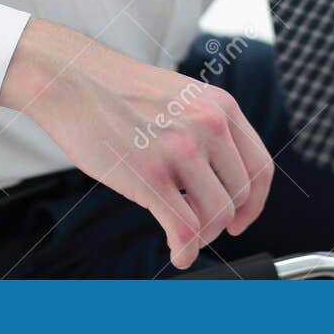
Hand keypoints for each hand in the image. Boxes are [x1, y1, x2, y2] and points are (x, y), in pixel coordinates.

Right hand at [0, 19, 273, 269]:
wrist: (73, 80)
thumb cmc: (119, 92)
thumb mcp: (181, 97)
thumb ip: (206, 129)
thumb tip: (219, 178)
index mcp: (221, 106)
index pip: (260, 167)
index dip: (255, 203)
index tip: (241, 218)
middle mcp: (210, 125)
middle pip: (240, 196)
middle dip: (223, 222)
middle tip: (202, 229)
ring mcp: (182, 150)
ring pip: (215, 216)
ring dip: (201, 236)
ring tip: (182, 236)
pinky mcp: (151, 175)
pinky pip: (185, 229)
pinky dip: (185, 251)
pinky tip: (177, 253)